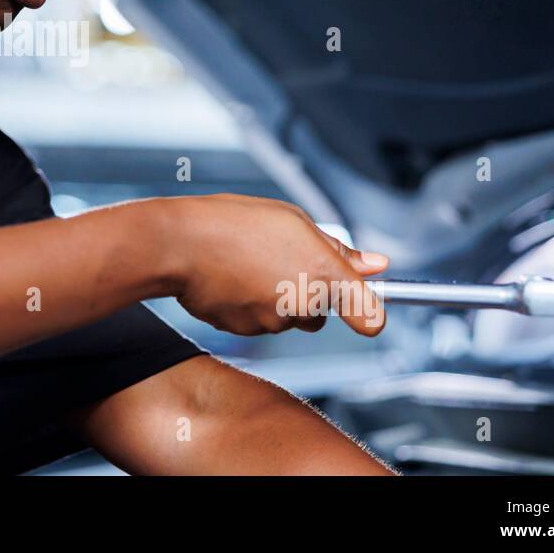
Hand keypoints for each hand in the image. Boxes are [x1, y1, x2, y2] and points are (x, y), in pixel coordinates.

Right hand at [157, 193, 388, 337]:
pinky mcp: (245, 332)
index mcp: (324, 273)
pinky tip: (233, 278)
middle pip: (320, 313)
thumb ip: (338, 249)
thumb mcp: (295, 220)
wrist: (180, 243)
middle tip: (281, 259)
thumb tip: (373, 264)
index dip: (371, 314)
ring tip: (249, 262)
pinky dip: (249, 305)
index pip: (370, 316)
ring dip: (275, 296)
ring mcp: (273, 322)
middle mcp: (303, 305)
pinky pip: (257, 321)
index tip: (369, 309)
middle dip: (308, 293)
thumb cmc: (233, 224)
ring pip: (286, 317)